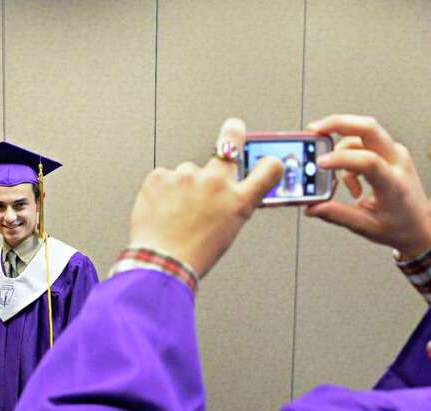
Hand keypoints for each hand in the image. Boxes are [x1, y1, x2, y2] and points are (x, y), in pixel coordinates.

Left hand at [129, 118, 282, 278]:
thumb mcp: (226, 232)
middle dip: (233, 133)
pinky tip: (162, 210)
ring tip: (176, 213)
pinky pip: (164, 178)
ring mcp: (187, 176)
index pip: (268, 170)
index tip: (266, 159)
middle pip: (229, 144)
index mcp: (238, 201)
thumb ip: (231, 206)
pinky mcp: (161, 176)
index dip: (269, 161)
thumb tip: (230, 193)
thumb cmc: (193, 255)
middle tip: (233, 128)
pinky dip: (162, 191)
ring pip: (188, 172)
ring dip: (183, 186)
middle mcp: (216, 183)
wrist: (161, 263)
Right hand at [304, 114, 430, 258]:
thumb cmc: (400, 227)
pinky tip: (350, 178)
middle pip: (368, 127)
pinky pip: (364, 142)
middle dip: (338, 124)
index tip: (320, 164)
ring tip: (334, 176)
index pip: (368, 161)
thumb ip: (337, 215)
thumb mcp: (366, 226)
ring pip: (363, 132)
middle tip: (314, 130)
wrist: (423, 226)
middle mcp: (397, 162)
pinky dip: (349, 154)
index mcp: (394, 184)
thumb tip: (313, 207)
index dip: (341, 159)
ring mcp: (396, 153)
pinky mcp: (391, 151)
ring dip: (341, 148)